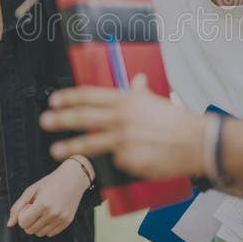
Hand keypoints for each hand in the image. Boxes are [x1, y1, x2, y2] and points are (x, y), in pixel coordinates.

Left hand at [7, 160, 89, 236]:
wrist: (73, 178)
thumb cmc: (51, 182)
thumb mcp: (31, 190)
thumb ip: (17, 207)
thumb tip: (9, 224)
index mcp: (42, 204)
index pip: (23, 223)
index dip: (22, 215)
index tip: (28, 206)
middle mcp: (53, 213)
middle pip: (30, 230)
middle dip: (28, 221)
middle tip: (35, 207)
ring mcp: (61, 219)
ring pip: (40, 233)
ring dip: (37, 225)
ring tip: (43, 211)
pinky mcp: (67, 222)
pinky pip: (50, 233)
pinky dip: (47, 226)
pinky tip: (50, 214)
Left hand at [39, 74, 205, 179]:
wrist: (197, 142)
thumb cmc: (178, 121)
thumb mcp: (155, 101)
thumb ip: (139, 92)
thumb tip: (136, 80)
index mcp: (127, 100)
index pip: (90, 95)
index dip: (69, 97)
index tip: (55, 100)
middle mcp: (122, 118)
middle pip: (84, 117)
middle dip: (61, 119)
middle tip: (46, 120)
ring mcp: (124, 140)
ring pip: (91, 142)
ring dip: (70, 146)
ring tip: (55, 149)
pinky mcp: (129, 160)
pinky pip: (116, 161)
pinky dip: (116, 161)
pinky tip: (123, 160)